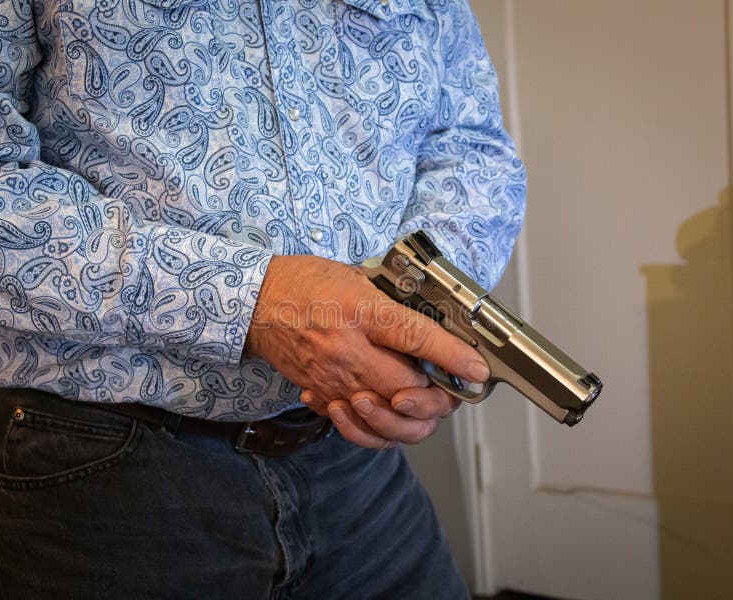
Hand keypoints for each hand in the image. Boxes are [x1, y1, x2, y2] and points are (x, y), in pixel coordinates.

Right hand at [245, 254, 483, 437]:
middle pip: (408, 391)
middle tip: (448, 387)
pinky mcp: (322, 394)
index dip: (454, 357)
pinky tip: (382, 411)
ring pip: (386, 420)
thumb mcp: (354, 276)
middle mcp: (347, 351)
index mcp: (360, 312)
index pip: (418, 339)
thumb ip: (392, 301)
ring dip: (410, 418)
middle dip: (438, 397)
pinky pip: (356, 428)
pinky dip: (376, 428)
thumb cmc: (303, 284)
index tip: (477, 368)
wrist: (255, 303)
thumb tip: (431, 325)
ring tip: (415, 402)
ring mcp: (333, 378)